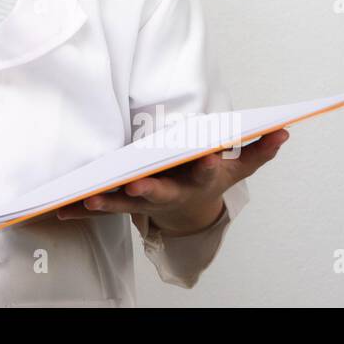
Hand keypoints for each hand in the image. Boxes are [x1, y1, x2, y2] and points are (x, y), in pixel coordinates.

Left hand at [53, 128, 289, 235]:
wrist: (189, 212)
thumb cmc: (208, 179)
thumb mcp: (237, 168)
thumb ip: (258, 150)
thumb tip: (283, 131)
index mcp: (198, 180)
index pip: (203, 171)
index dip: (205, 164)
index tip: (206, 155)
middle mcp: (171, 192)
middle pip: (160, 192)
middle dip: (149, 189)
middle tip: (137, 184)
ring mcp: (145, 201)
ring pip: (125, 203)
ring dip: (108, 201)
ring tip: (89, 197)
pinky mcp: (123, 203)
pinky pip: (101, 208)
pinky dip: (80, 209)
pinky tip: (60, 208)